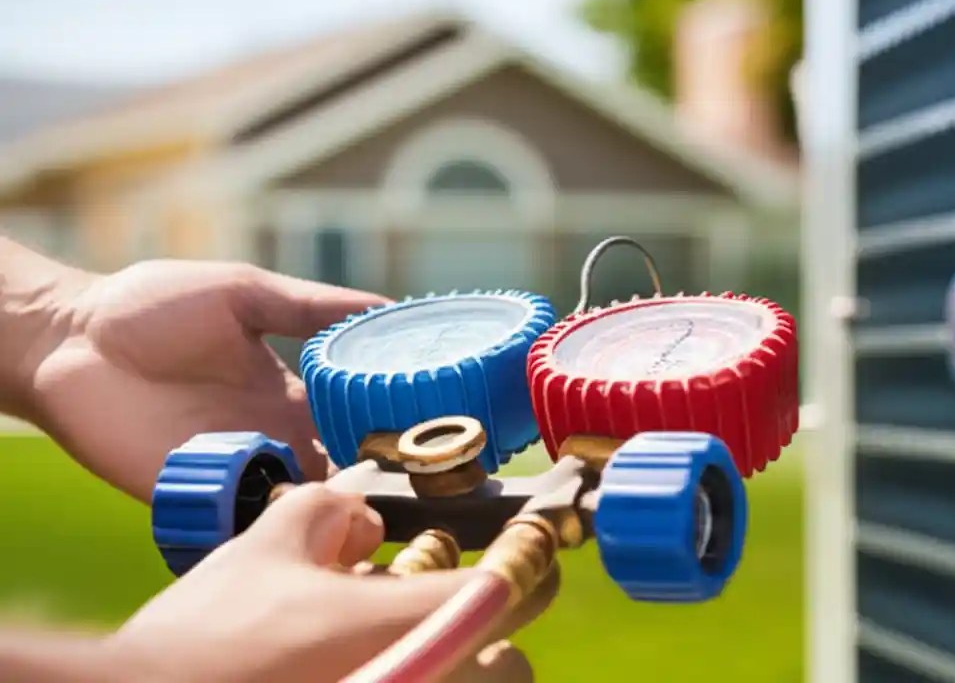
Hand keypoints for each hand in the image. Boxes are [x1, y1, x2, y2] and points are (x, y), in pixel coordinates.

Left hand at [25, 259, 387, 499]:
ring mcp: (234, 469)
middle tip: (415, 483)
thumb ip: (312, 307)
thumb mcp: (245, 292)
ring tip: (366, 502)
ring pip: (300, 503)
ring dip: (331, 507)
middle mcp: (270, 437)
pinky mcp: (192, 493)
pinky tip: (302, 512)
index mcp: (290, 395)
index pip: (355, 425)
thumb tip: (390, 306)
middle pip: (337, 474)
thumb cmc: (151, 305)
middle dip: (373, 482)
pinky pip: (245, 519)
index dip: (392, 434)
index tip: (436, 437)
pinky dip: (275, 523)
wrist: (64, 337)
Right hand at [110, 484, 554, 681]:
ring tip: (404, 640)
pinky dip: (423, 677)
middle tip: (452, 604)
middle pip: (512, 663)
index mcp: (416, 621)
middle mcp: (433, 677)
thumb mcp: (260, 553)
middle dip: (489, 633)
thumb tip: (352, 509)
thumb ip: (322, 513)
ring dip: (458, 664)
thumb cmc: (202, 646)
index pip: (517, 585)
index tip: (530, 543)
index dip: (529, 557)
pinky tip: (367, 666)